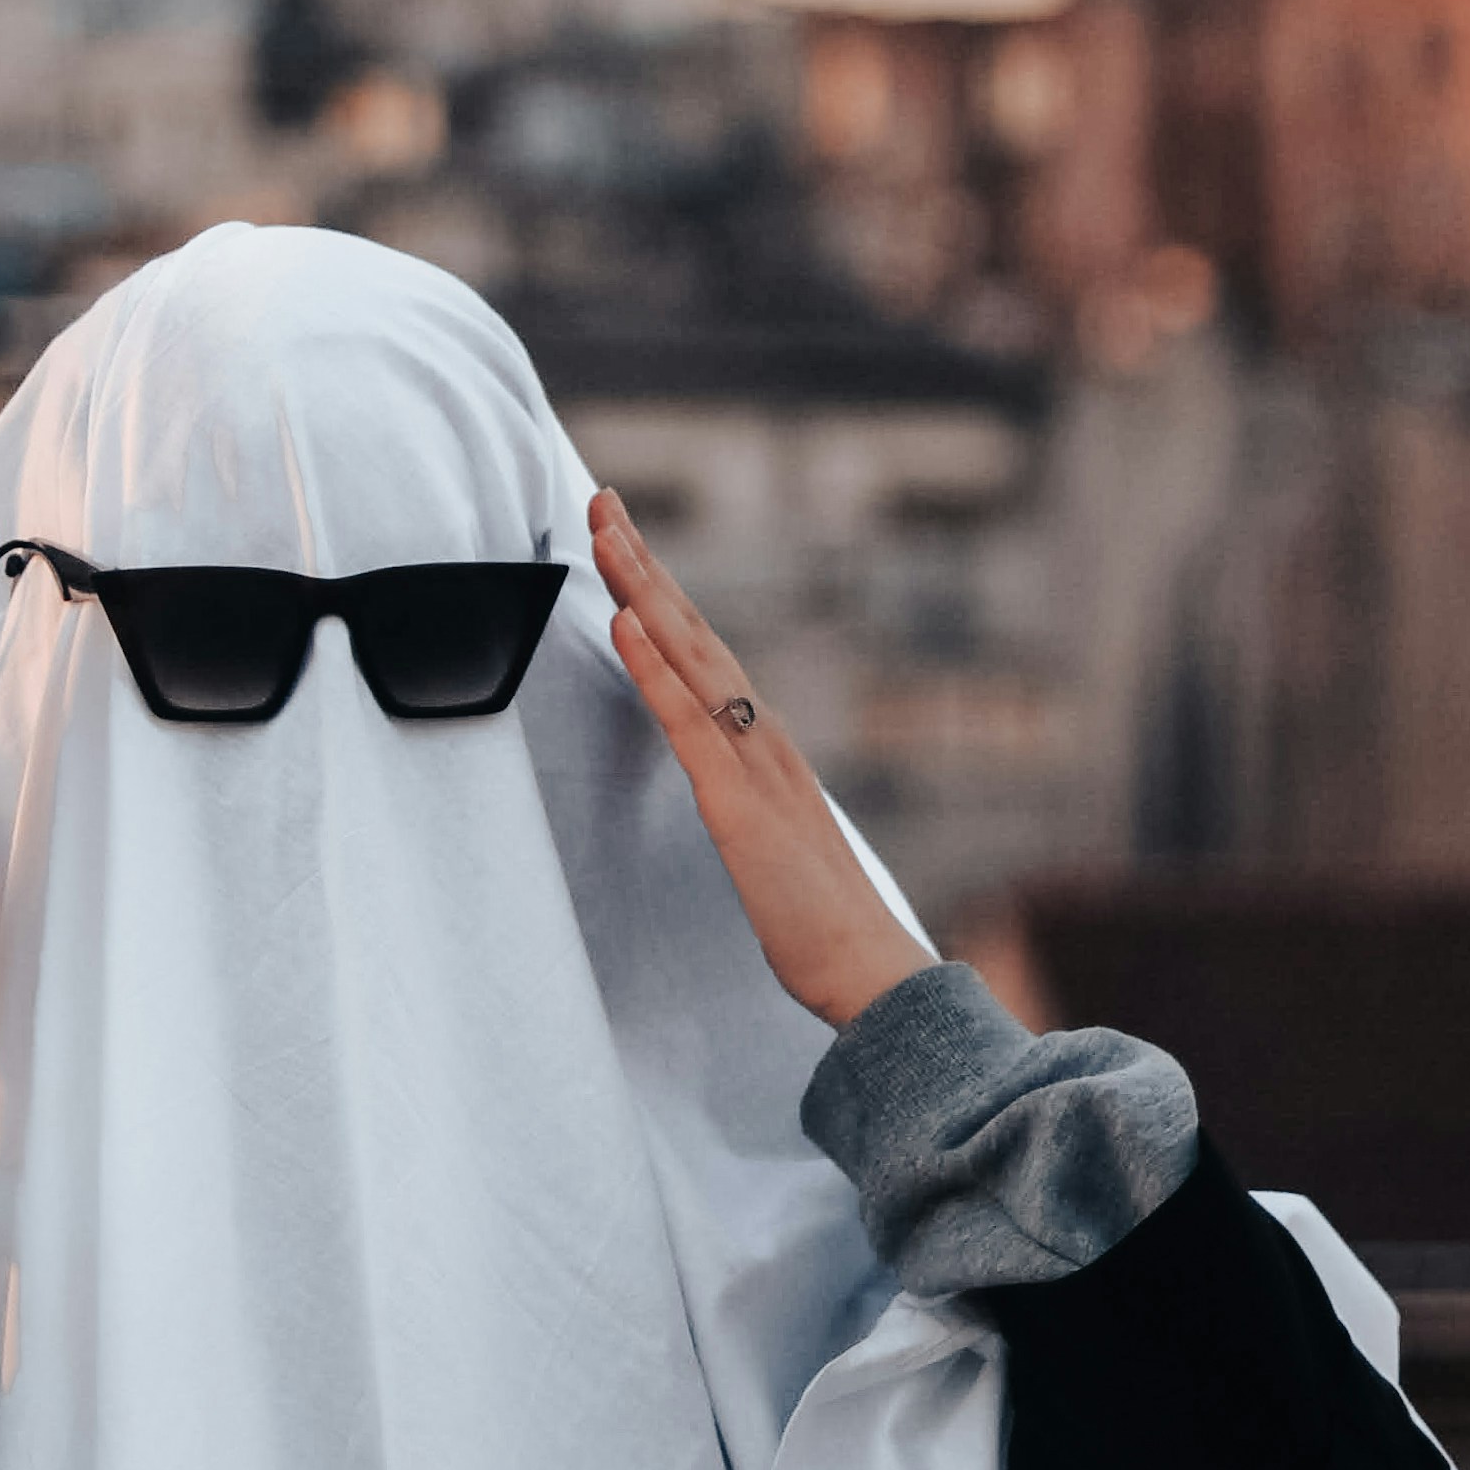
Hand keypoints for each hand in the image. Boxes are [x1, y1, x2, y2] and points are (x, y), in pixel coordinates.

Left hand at [589, 487, 926, 1033]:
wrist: (870, 970)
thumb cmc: (818, 916)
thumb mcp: (765, 838)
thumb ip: (742, 796)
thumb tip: (718, 775)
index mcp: (765, 741)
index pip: (701, 649)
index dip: (659, 590)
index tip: (622, 537)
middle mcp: (763, 734)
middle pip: (692, 630)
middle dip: (643, 561)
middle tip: (599, 499)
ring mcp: (753, 763)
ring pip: (689, 656)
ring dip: (642, 589)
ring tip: (604, 533)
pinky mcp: (737, 803)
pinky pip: (688, 721)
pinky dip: (653, 667)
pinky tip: (624, 623)